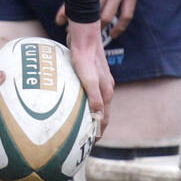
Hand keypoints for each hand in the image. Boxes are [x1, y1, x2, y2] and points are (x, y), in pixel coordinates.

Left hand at [55, 0, 155, 38]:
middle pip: (91, 14)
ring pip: (107, 18)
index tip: (59, 21)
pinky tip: (113, 34)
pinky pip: (126, 15)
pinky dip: (120, 27)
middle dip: (80, 26)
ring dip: (97, 30)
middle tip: (72, 33)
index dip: (66, 13)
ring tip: (89, 36)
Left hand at [65, 21, 114, 135]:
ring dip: (90, 114)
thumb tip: (97, 117)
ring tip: (79, 124)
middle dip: (95, 126)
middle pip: (101, 112)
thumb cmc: (84, 58)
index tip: (91, 143)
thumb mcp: (89, 79)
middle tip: (84, 138)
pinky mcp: (91, 75)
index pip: (104, 118)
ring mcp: (99, 81)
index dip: (99, 132)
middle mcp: (105, 88)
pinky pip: (88, 93)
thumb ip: (94, 97)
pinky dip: (84, 102)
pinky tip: (74, 103)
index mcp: (107, 92)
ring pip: (95, 103)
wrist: (84, 37)